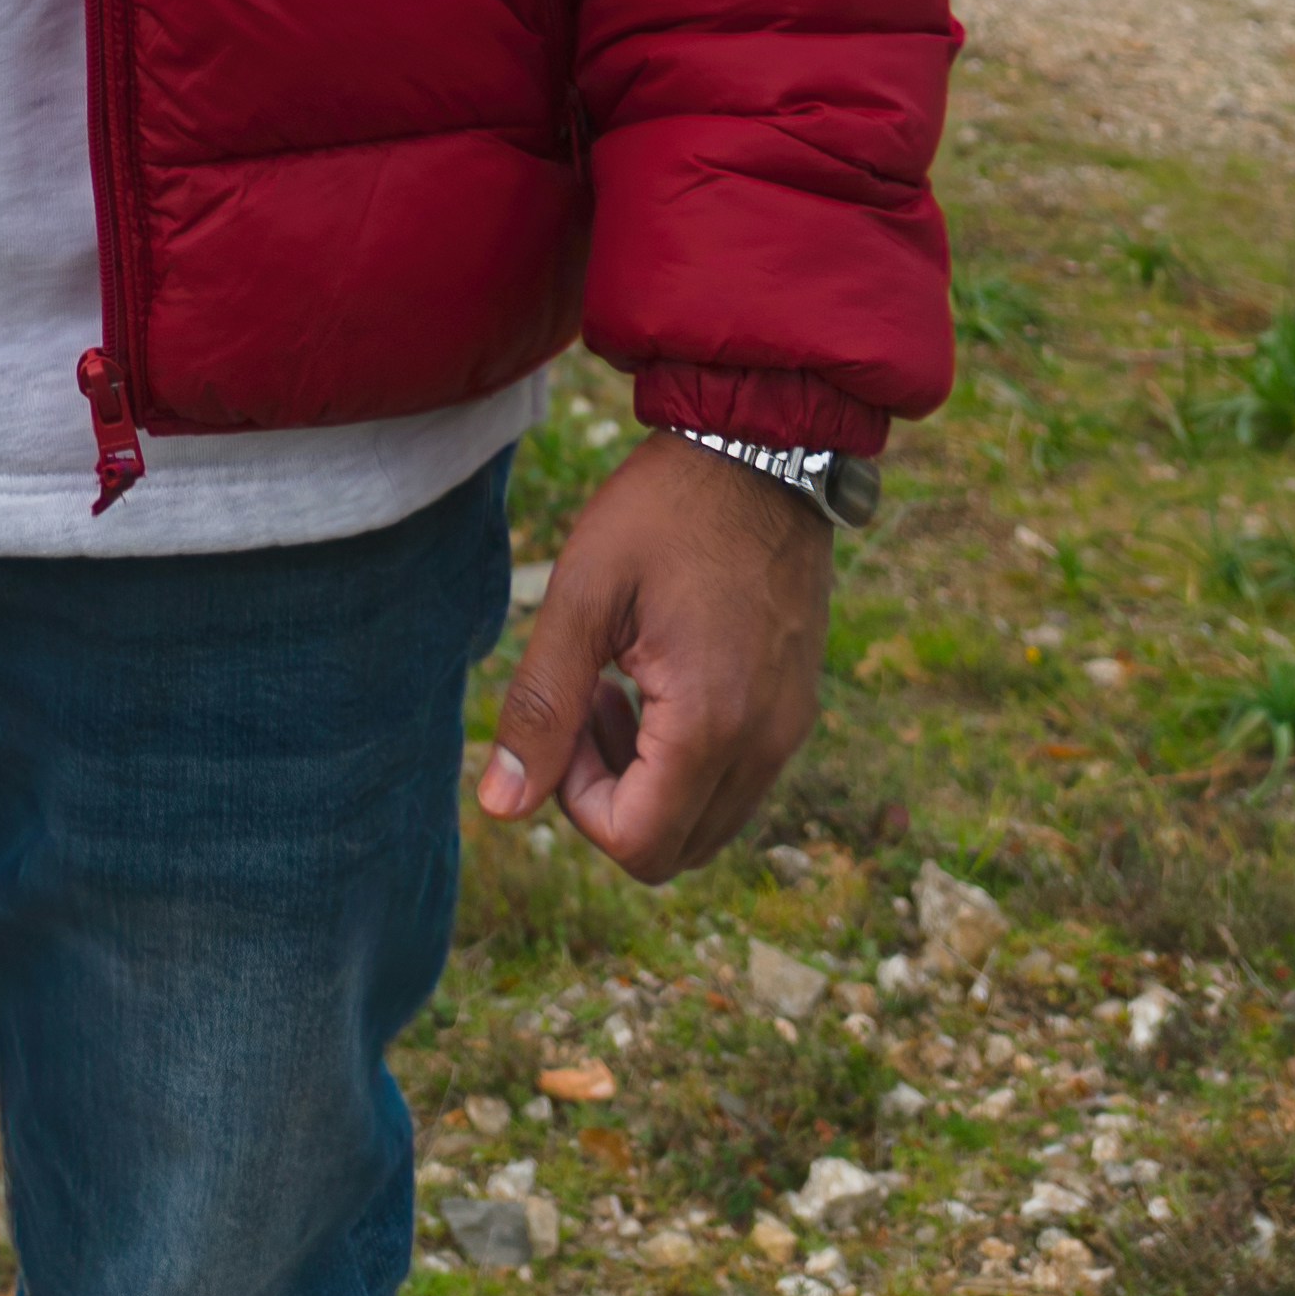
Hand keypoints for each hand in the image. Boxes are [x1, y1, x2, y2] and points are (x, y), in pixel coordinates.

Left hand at [475, 441, 830, 880]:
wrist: (760, 447)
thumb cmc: (664, 510)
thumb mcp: (584, 594)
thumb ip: (541, 706)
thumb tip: (499, 807)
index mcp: (712, 724)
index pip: (639, 846)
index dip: (578, 802)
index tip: (568, 712)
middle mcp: (765, 744)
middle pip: (673, 849)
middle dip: (611, 796)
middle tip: (587, 698)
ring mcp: (789, 728)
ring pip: (706, 822)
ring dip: (648, 780)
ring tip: (616, 683)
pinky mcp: (795, 707)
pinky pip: (736, 779)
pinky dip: (687, 758)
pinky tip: (657, 677)